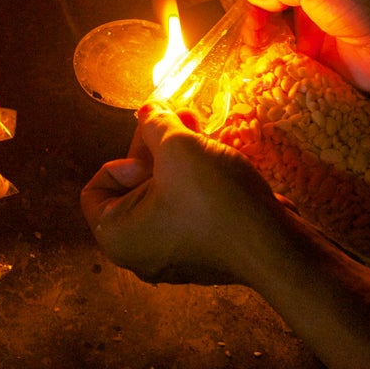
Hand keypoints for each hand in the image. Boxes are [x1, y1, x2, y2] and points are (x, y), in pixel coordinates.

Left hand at [80, 101, 284, 285]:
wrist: (274, 246)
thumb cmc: (213, 199)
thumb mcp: (177, 147)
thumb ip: (155, 124)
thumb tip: (147, 110)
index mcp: (116, 235)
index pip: (95, 188)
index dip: (122, 159)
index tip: (152, 151)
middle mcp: (137, 254)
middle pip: (132, 190)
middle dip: (155, 149)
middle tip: (176, 119)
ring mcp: (172, 258)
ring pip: (163, 197)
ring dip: (178, 161)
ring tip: (198, 128)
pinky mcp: (202, 255)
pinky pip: (187, 213)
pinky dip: (195, 185)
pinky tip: (215, 157)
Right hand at [245, 0, 369, 93]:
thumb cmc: (362, 1)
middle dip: (257, 0)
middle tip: (258, 20)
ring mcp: (314, 16)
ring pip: (273, 17)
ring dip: (257, 27)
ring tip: (254, 44)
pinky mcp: (314, 47)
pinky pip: (283, 45)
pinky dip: (267, 49)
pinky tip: (258, 56)